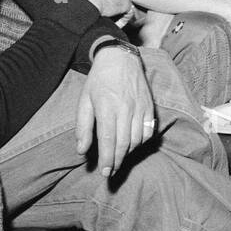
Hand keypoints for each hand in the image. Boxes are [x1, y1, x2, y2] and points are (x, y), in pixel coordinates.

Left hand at [77, 45, 153, 177]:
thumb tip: (82, 150)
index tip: (105, 173)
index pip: (108, 140)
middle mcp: (125, 109)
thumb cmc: (99, 80)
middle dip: (117, 161)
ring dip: (128, 153)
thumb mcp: (84, 101)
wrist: (120, 58)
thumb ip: (83, 127)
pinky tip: (133, 143)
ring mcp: (139, 108)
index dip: (107, 159)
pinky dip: (142, 141)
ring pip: (137, 139)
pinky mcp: (149, 106)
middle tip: (112, 172)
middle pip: (124, 143)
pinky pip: (149, 130)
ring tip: (119, 158)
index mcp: (106, 107)